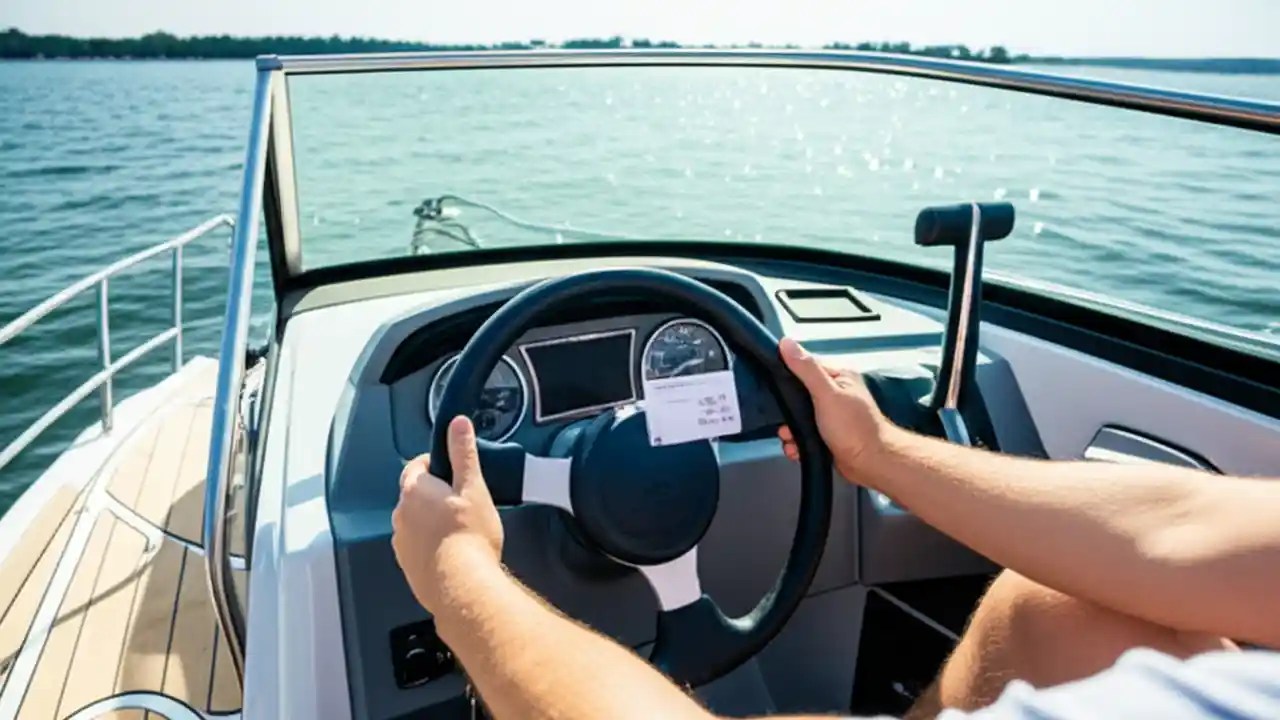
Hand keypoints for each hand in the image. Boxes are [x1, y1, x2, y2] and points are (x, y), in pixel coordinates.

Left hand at [391, 415, 503, 613]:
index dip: (439, 465)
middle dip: (437, 495)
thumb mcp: (473, 487)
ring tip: (461, 531)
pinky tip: (454, 553)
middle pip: (417, 495)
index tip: (455, 472)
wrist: (462, 587)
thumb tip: (457, 423)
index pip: (418, 465)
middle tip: (464, 503)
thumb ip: (463, 453)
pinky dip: (432, 546)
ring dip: (433, 522)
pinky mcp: (408, 566)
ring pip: (416, 523)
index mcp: (414, 491)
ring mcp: (402, 543)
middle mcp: (401, 515)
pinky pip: (419, 548)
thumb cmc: (469, 537)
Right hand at [777, 337, 891, 484]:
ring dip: (790, 430)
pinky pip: (804, 435)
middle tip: (785, 421)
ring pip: (800, 417)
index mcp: (839, 377)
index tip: (777, 386)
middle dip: (788, 410)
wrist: (871, 464)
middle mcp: (836, 394)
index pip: (806, 366)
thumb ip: (806, 369)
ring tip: (790, 438)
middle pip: (799, 394)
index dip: (789, 374)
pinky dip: (797, 443)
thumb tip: (787, 344)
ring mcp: (832, 416)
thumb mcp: (826, 393)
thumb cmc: (855, 428)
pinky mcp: (828, 435)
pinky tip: (796, 449)